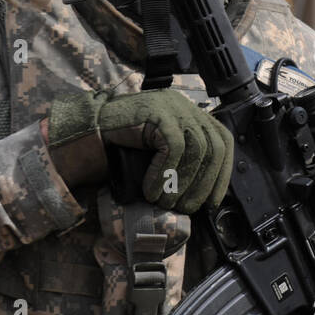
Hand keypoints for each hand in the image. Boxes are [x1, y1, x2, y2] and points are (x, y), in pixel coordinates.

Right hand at [47, 88, 233, 213]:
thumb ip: (184, 163)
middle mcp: (187, 107)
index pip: (223, 142)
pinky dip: (164, 174)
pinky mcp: (158, 111)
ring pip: (197, 149)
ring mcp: (174, 106)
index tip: (212, 202)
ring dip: (182, 183)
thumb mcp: (162, 154)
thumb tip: (203, 196)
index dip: (222, 174)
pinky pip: (173, 147)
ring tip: (165, 203)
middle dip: (204, 184)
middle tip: (186, 208)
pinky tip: (150, 191)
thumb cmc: (125, 148)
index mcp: (194, 115)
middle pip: (214, 147)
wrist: (90, 132)